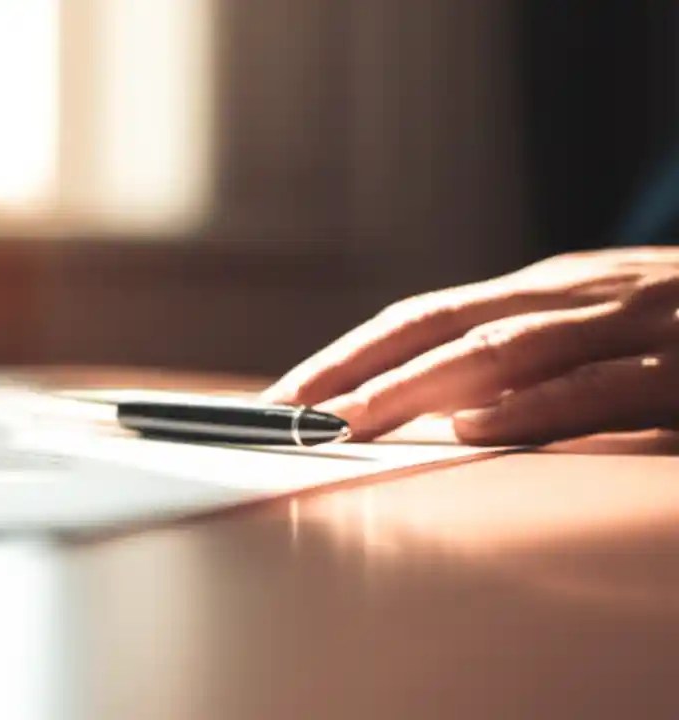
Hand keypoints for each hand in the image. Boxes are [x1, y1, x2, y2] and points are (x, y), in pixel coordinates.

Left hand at [260, 248, 678, 443]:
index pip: (417, 319)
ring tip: (347, 422)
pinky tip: (478, 430)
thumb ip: (519, 357)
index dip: (342, 356)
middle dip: (353, 370)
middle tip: (284, 414)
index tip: (277, 400)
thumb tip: (435, 411)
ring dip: (418, 388)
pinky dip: (537, 410)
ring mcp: (631, 328)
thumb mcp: (591, 327)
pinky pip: (604, 391)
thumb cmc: (678, 329)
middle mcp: (575, 296)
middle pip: (438, 326)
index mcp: (543, 290)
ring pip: (507, 352)